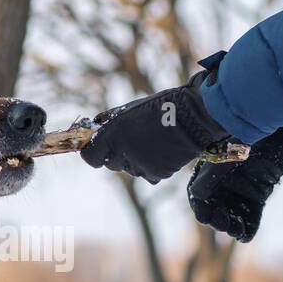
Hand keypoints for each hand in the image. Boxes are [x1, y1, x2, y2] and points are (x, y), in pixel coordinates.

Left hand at [81, 54, 234, 183]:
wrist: (192, 117)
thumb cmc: (159, 107)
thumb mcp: (128, 108)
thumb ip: (107, 121)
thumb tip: (94, 128)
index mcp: (113, 136)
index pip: (90, 157)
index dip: (93, 153)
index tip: (98, 147)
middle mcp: (123, 154)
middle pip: (111, 163)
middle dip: (117, 153)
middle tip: (134, 138)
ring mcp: (139, 167)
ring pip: (130, 169)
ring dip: (135, 160)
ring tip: (153, 141)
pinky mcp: (156, 174)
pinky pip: (147, 174)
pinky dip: (151, 166)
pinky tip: (162, 151)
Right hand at [188, 112, 282, 241]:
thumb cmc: (252, 135)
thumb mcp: (229, 154)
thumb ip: (212, 175)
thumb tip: (195, 196)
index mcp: (210, 170)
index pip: (199, 196)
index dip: (201, 208)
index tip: (206, 217)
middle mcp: (223, 182)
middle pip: (215, 208)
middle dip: (218, 220)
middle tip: (225, 226)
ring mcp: (242, 189)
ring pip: (232, 214)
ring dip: (232, 225)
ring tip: (236, 231)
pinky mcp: (260, 194)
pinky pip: (251, 214)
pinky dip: (249, 226)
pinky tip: (247, 235)